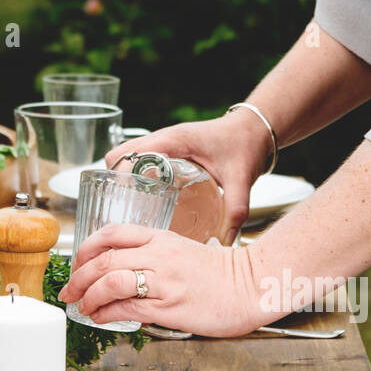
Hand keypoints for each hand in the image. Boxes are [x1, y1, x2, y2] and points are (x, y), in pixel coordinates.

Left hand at [58, 223, 262, 336]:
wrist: (253, 286)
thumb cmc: (223, 274)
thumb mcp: (183, 253)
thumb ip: (154, 258)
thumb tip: (125, 276)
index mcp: (162, 238)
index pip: (111, 233)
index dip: (85, 248)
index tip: (76, 262)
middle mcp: (160, 255)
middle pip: (104, 259)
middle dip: (78, 277)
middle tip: (69, 290)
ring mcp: (164, 281)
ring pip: (111, 282)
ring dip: (89, 296)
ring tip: (83, 306)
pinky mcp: (170, 307)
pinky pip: (128, 307)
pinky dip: (107, 313)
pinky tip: (102, 317)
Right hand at [105, 111, 271, 242]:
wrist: (254, 129)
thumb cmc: (246, 144)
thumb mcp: (241, 179)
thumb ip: (235, 210)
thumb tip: (226, 241)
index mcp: (174, 141)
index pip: (129, 154)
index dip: (120, 179)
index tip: (125, 204)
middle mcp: (163, 138)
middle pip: (118, 157)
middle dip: (116, 184)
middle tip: (128, 211)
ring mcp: (164, 143)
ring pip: (126, 158)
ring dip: (124, 181)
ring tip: (134, 210)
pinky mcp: (168, 150)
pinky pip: (140, 161)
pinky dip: (136, 178)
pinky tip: (148, 201)